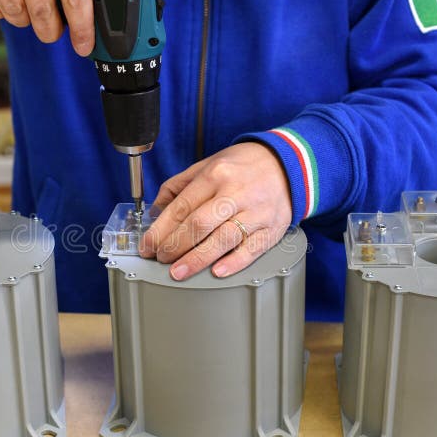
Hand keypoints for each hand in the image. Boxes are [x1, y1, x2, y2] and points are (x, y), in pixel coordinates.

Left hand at [139, 142, 292, 279]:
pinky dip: (234, 262)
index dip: (160, 230)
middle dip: (174, 246)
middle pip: (199, 225)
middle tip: (160, 259)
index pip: (182, 207)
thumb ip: (179, 186)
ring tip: (178, 272)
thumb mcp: (208, 164)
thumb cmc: (243, 167)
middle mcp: (235, 193)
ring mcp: (256, 212)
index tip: (148, 245)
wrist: (289, 165)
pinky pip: (251, 249)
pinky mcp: (272, 229)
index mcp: (215, 175)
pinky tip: (217, 272)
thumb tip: (156, 211)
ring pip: (222, 239)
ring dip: (197, 259)